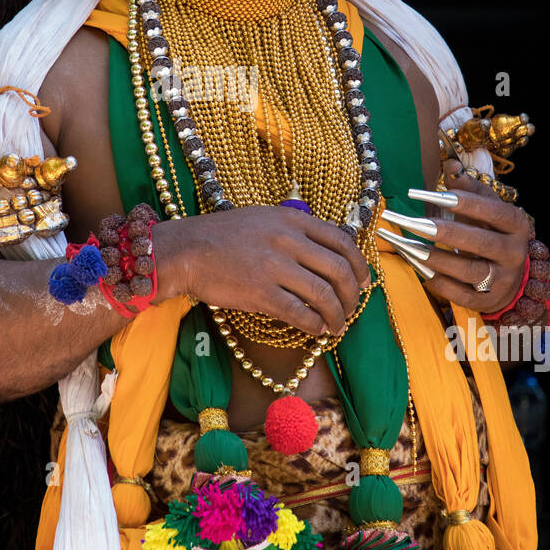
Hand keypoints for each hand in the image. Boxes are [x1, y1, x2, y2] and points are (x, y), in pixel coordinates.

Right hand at [152, 205, 370, 338]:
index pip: (342, 241)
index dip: (359, 266)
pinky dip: (314, 325)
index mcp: (292, 219)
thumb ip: (295, 231)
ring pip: (323, 294)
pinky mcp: (260, 293)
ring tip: (336, 326)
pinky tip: (315, 330)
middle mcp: (288, 239)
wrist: (186, 251)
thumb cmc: (222, 236)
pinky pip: (300, 313)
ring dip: (337, 315)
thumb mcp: (263, 219)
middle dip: (352, 295)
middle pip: (339, 270)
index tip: (364, 282)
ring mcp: (274, 266)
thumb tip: (325, 254)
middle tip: (351, 309)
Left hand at [409, 160, 529, 313]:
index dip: (461, 201)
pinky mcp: (489, 301)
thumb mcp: (488, 208)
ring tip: (408, 247)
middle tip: (413, 223)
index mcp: (516, 225)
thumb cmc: (494, 233)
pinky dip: (439, 283)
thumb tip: (450, 164)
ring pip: (467, 270)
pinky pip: (461, 295)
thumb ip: (469, 187)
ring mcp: (503, 280)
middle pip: (478, 242)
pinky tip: (420, 270)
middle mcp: (514, 253)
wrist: (514, 277)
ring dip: (435, 258)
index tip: (428, 194)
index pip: (490, 210)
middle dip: (443, 232)